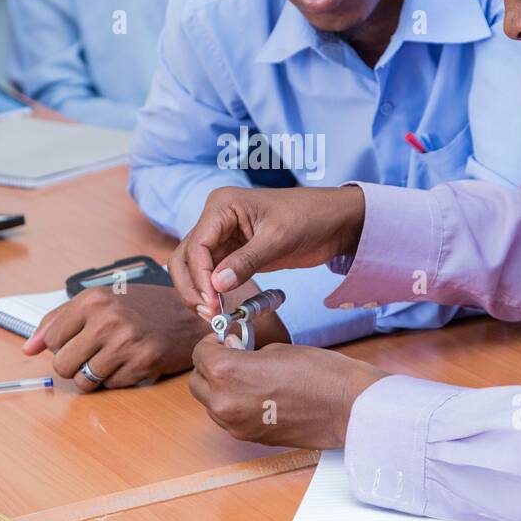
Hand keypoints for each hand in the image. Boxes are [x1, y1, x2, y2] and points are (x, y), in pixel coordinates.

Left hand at [21, 284, 211, 390]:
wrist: (190, 315)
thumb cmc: (144, 307)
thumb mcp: (101, 300)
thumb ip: (59, 320)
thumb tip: (28, 348)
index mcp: (94, 299)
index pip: (52, 339)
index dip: (63, 345)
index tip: (80, 340)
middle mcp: (108, 319)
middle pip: (63, 365)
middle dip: (75, 365)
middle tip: (94, 354)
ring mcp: (126, 343)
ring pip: (84, 380)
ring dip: (94, 376)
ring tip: (112, 359)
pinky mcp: (142, 363)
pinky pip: (110, 386)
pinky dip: (117, 379)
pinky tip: (130, 362)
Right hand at [169, 184, 366, 311]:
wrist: (335, 221)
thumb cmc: (311, 217)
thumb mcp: (279, 239)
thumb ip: (246, 261)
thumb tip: (216, 286)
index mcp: (222, 205)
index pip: (196, 245)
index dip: (200, 276)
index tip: (212, 302)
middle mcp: (216, 219)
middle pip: (185, 257)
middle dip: (192, 287)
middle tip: (209, 313)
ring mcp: (222, 237)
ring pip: (194, 269)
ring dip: (198, 292)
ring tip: (213, 315)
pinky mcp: (233, 253)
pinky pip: (212, 275)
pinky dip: (212, 292)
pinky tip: (220, 309)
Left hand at [188, 335, 387, 447]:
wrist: (347, 407)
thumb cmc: (319, 372)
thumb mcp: (275, 349)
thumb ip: (245, 353)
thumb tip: (233, 353)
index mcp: (227, 373)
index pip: (200, 354)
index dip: (212, 342)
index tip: (225, 338)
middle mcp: (224, 402)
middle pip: (197, 382)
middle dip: (210, 366)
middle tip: (231, 355)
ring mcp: (235, 425)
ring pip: (209, 404)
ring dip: (218, 388)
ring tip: (245, 376)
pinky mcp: (249, 438)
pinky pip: (227, 419)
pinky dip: (232, 405)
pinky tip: (255, 394)